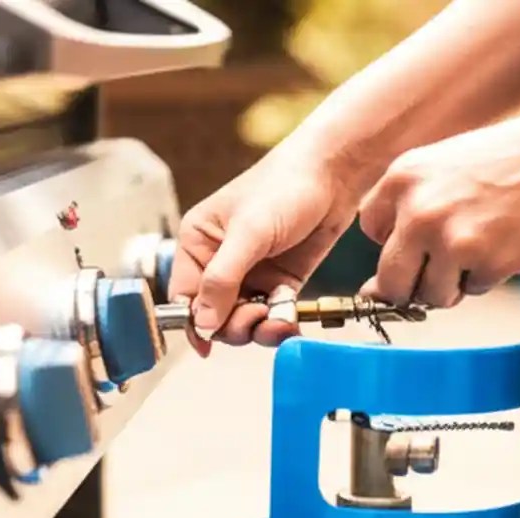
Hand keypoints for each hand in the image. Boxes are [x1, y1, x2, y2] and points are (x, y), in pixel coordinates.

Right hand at [168, 140, 363, 355]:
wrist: (335, 173)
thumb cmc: (285, 186)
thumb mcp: (249, 232)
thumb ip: (222, 280)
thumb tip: (202, 324)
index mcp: (198, 243)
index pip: (185, 296)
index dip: (195, 322)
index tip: (209, 343)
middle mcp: (220, 261)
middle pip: (214, 315)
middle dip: (234, 324)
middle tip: (256, 315)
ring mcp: (252, 273)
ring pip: (244, 319)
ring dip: (260, 327)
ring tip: (278, 319)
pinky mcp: (280, 281)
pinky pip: (273, 314)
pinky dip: (281, 321)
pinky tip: (291, 315)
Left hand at [357, 109, 519, 306]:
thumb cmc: (510, 161)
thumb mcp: (443, 169)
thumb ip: (407, 214)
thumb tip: (370, 293)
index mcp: (401, 178)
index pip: (370, 231)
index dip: (399, 237)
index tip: (425, 231)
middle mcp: (417, 210)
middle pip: (390, 281)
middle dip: (415, 283)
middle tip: (446, 264)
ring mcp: (451, 239)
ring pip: (429, 296)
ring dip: (453, 285)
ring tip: (483, 245)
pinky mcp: (486, 262)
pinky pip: (472, 291)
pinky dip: (488, 278)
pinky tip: (508, 242)